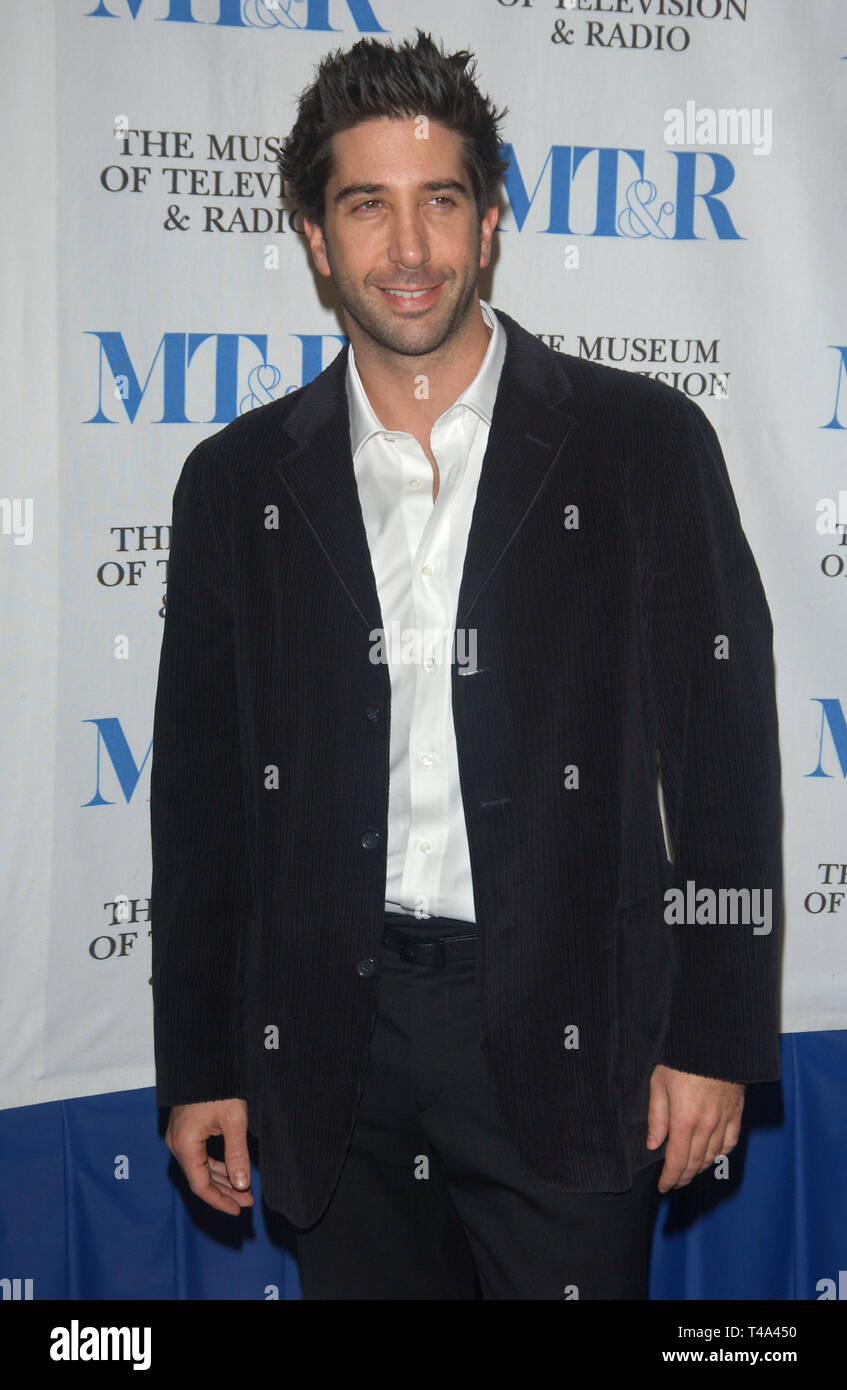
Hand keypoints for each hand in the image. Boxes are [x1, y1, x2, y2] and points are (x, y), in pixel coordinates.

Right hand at [165, 1098, 253, 1215]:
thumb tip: (241, 1184)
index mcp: (185, 1144)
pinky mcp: (185, 1130)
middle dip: (225, 1192)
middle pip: (200, 1178)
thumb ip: (237, 1154)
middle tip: (247, 1202)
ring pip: (200, 1168)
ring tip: (244, 1190)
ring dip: (221, 1180)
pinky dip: (216, 1165)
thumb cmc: (219, 1087)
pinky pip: (200, 1155)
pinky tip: (232, 1171)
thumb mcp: (234, 1121)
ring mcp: (179, 1137)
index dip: (220, 1201)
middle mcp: (177, 1143)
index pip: (200, 1185)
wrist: (205, 1061)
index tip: (238, 1210)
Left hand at [646, 1065, 743, 1193]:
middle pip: (694, 1163)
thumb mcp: (659, 1083)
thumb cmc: (681, 1060)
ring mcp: (723, 1121)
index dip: (670, 1178)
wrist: (715, 1043)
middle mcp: (706, 1126)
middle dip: (683, 1177)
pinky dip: (720, 1155)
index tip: (664, 1187)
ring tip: (689, 1172)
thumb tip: (653, 1144)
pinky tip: (712, 1157)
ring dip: (699, 1168)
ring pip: (712, 1156)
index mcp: (684, 1120)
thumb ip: (656, 1116)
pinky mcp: (736, 1114)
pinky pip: (730, 1143)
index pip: (676, 1161)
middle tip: (674, 1183)